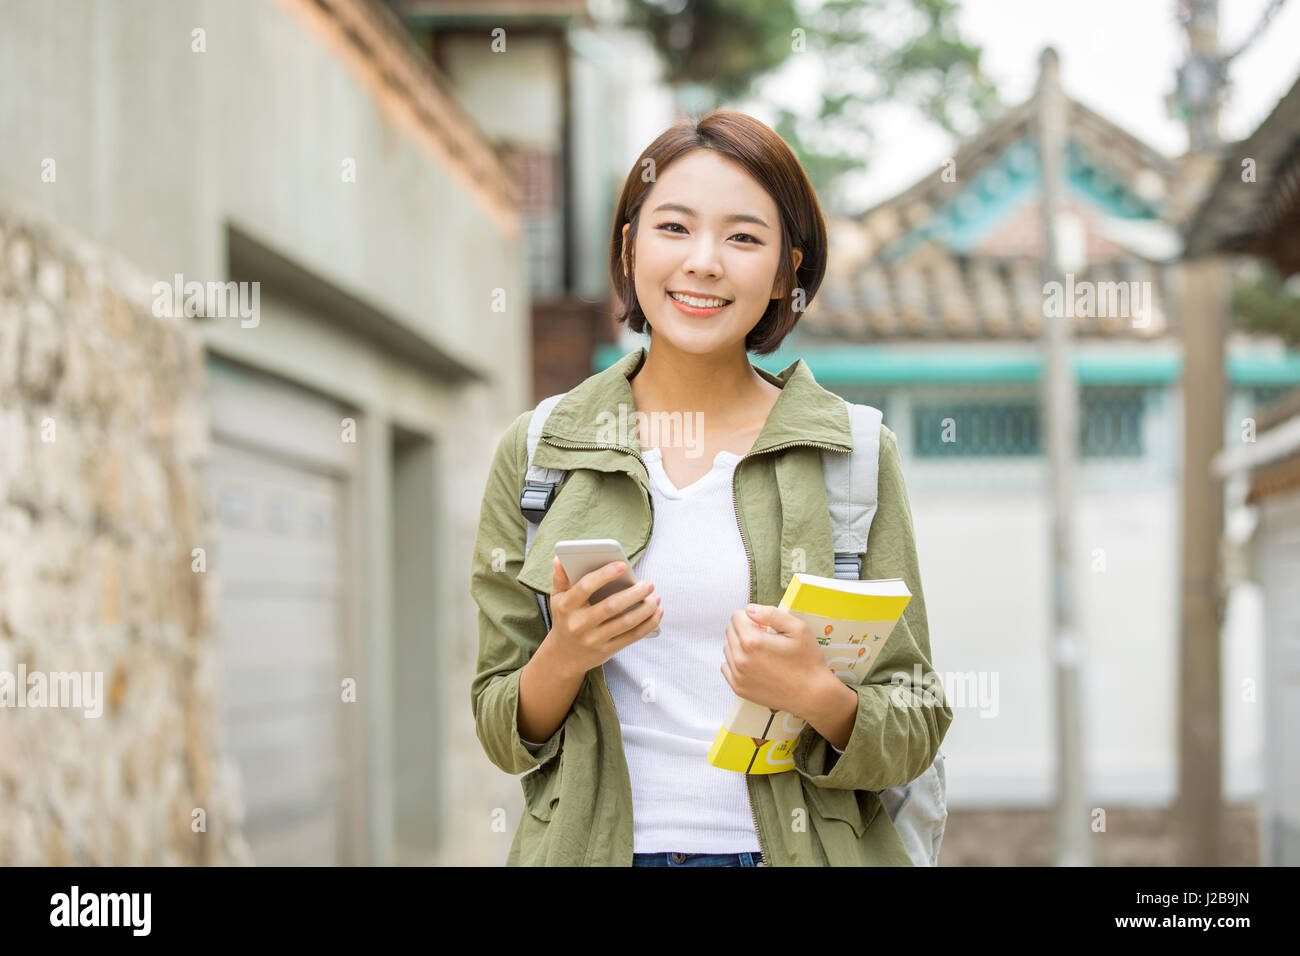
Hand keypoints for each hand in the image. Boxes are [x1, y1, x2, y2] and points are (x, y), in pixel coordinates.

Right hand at [542, 557, 662, 678]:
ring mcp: (594, 639)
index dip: (604, 575)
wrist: (563, 656)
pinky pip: (632, 636)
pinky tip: (657, 613)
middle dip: (634, 593)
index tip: (623, 565)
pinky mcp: (608, 650)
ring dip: (645, 609)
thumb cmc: (565, 619)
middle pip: (611, 606)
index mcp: (567, 607)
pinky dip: (648, 624)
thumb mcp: (557, 599)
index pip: (585, 587)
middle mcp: (579, 624)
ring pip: (625, 623)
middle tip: (649, 584)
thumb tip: (560, 558)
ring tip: (655, 597)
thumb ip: (560, 578)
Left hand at [720, 603, 827, 716]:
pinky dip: (737, 663)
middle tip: (766, 639)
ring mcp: (738, 675)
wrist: (812, 695)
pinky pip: (726, 667)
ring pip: (728, 649)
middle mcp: (741, 659)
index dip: (753, 618)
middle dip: (745, 630)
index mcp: (753, 641)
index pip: (736, 617)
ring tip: (762, 653)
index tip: (765, 627)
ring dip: (740, 646)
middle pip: (730, 631)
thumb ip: (771, 614)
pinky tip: (755, 665)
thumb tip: (749, 609)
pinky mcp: (739, 688)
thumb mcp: (798, 629)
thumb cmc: (807, 661)